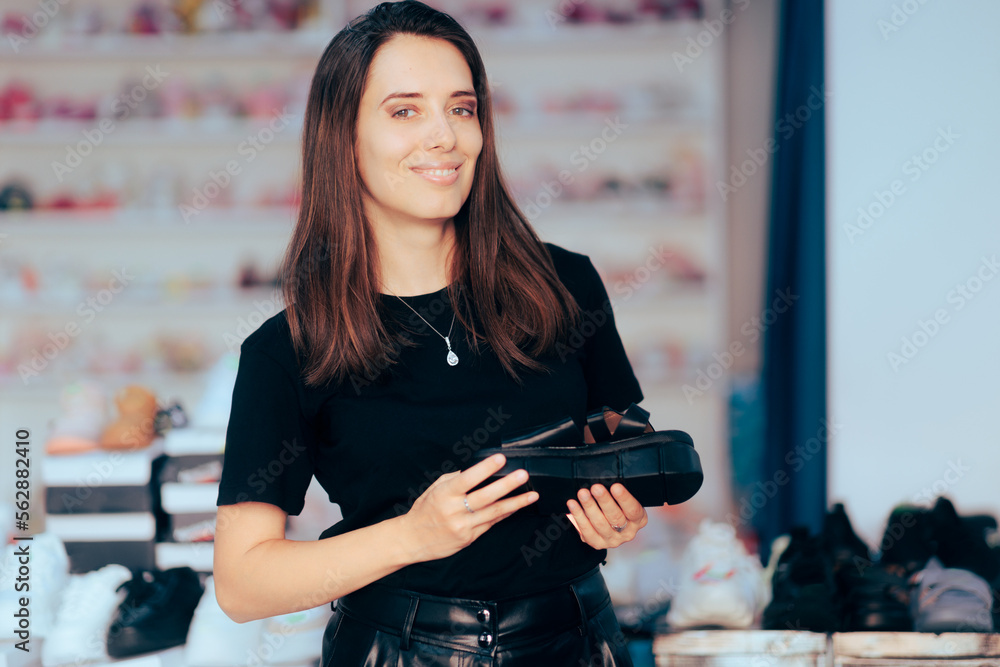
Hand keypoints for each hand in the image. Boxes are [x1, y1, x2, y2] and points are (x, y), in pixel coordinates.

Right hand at [398, 453, 537, 562]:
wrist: (412, 540)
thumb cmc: (424, 510)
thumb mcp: (435, 489)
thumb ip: (456, 479)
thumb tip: (478, 470)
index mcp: (444, 494)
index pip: (467, 479)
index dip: (485, 469)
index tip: (500, 459)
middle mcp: (454, 511)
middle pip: (485, 497)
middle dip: (506, 485)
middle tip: (523, 475)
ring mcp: (462, 526)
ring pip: (493, 513)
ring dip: (515, 503)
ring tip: (532, 495)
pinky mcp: (469, 538)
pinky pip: (491, 524)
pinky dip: (505, 514)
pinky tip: (517, 507)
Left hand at [565, 483, 646, 548]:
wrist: (609, 525)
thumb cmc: (618, 507)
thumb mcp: (623, 499)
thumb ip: (617, 492)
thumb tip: (605, 478)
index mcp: (638, 520)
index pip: (633, 510)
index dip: (624, 498)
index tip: (615, 486)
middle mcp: (627, 532)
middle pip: (616, 518)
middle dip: (604, 501)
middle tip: (596, 488)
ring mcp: (612, 540)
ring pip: (600, 524)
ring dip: (589, 507)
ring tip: (583, 494)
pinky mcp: (597, 543)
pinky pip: (586, 531)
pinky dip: (578, 516)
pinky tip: (573, 505)